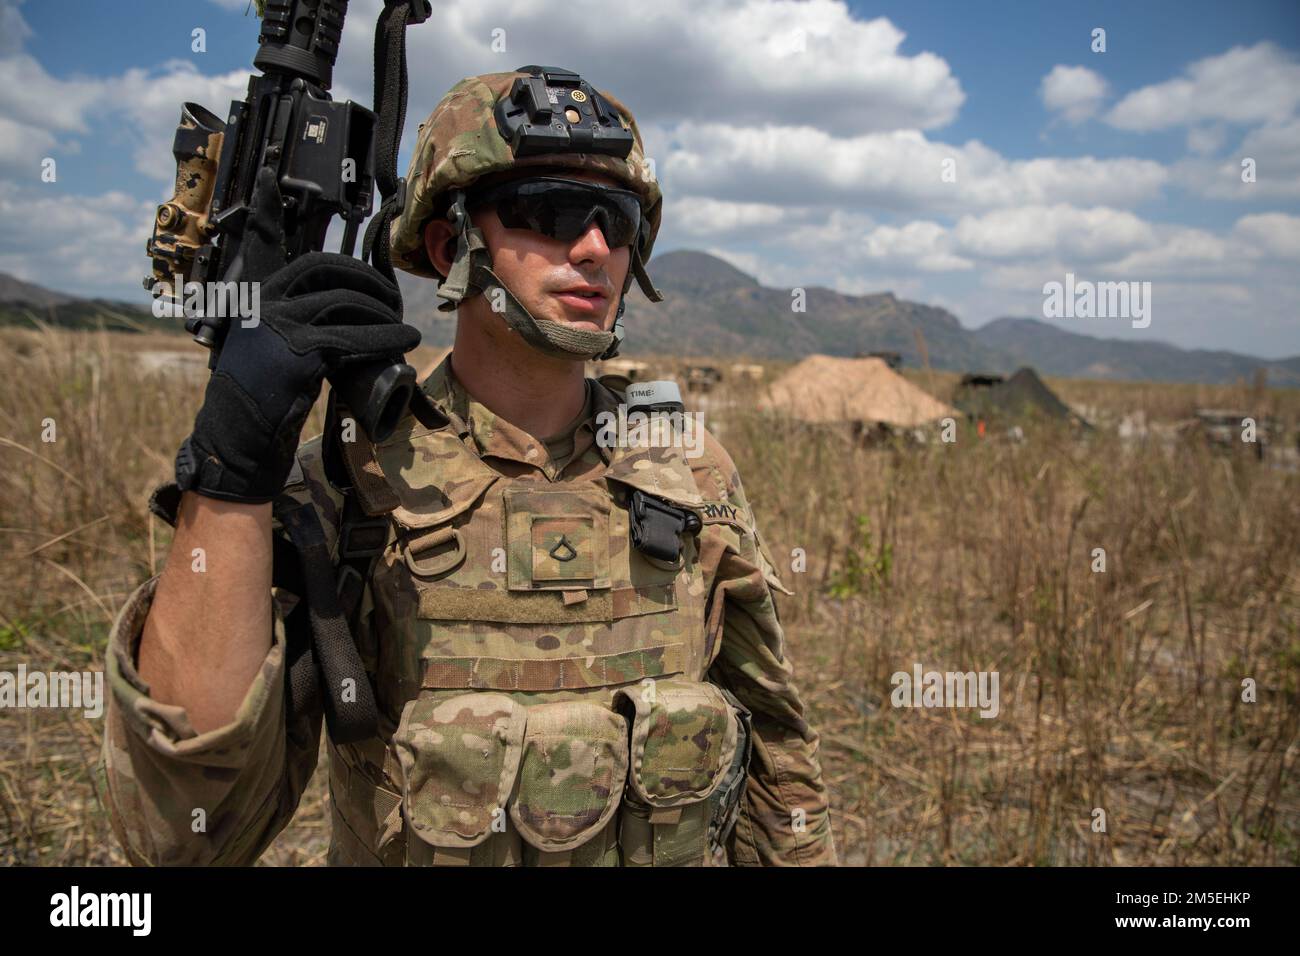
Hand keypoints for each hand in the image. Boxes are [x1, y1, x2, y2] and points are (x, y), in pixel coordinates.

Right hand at [175, 167, 420, 502]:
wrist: (238, 435)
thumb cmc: (262, 397)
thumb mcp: (272, 349)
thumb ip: (296, 324)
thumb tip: (345, 316)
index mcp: (252, 295)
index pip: (258, 240)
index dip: (263, 208)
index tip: (266, 173)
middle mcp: (262, 301)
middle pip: (324, 267)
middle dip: (366, 279)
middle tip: (392, 297)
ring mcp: (278, 323)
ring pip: (345, 301)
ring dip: (382, 312)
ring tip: (404, 326)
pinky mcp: (298, 350)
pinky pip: (352, 335)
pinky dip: (384, 337)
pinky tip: (402, 340)